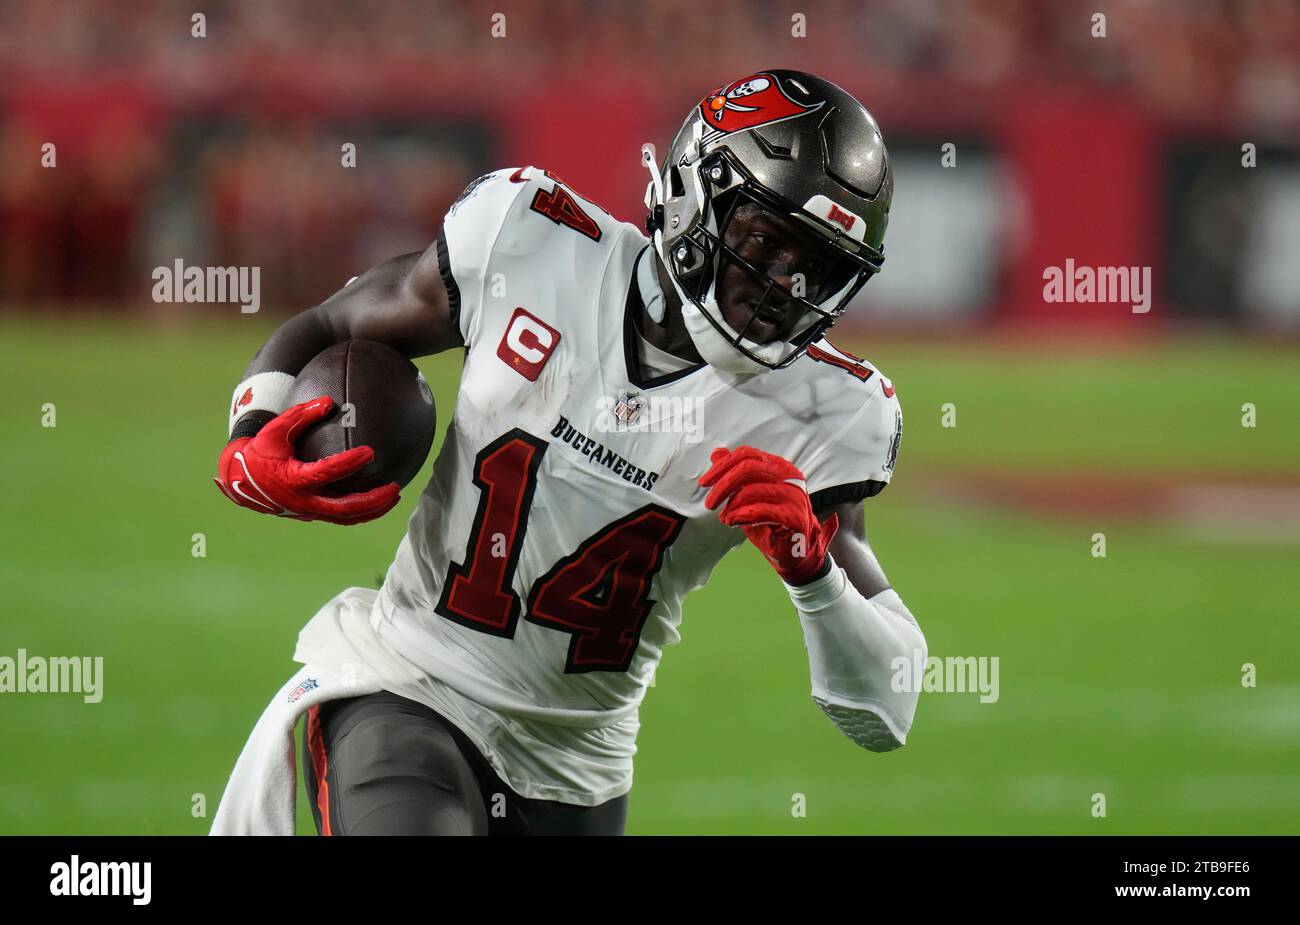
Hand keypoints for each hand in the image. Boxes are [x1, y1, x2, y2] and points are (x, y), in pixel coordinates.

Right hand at [214, 396, 399, 524]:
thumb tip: (328, 401)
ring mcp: (308, 512)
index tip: (370, 452)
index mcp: (294, 480)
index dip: (349, 463)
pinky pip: (340, 517)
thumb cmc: (259, 451)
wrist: (238, 480)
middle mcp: (303, 501)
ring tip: (394, 497)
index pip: (326, 473)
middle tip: (395, 487)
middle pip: (345, 508)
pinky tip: (377, 501)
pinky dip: (360, 512)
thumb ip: (301, 415)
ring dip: (372, 510)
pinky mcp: (311, 515)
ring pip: (346, 518)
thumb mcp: (275, 430)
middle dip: (373, 500)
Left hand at [699, 445, 838, 584]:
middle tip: (710, 503)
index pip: (747, 454)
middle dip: (723, 485)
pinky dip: (740, 516)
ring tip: (724, 517)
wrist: (795, 549)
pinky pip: (761, 511)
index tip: (705, 482)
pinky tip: (732, 522)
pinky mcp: (794, 516)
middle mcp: (789, 476)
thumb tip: (717, 453)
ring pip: (753, 490)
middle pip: (748, 468)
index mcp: (778, 466)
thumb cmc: (771, 520)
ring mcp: (794, 495)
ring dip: (731, 505)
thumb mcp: (749, 495)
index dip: (722, 465)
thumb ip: (734, 473)